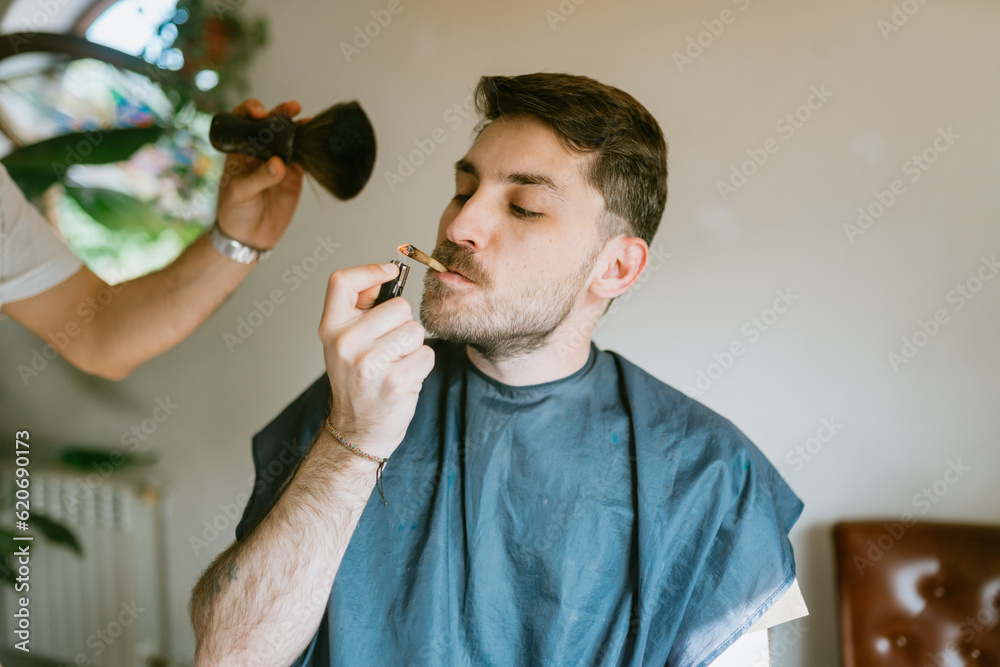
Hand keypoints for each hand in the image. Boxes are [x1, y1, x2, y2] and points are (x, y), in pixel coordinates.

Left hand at [215, 98, 305, 249]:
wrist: (249, 238)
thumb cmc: (234, 212)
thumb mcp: (240, 193)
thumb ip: (259, 178)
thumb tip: (279, 163)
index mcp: (239, 150)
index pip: (242, 121)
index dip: (250, 111)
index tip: (260, 112)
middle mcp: (259, 152)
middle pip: (270, 124)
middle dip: (281, 112)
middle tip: (292, 109)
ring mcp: (277, 162)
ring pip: (289, 138)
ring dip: (298, 128)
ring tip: (307, 123)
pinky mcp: (293, 176)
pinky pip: (302, 157)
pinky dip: (309, 149)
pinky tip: (315, 142)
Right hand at [318, 264, 435, 458]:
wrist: (359, 430)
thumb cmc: (358, 381)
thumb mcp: (344, 342)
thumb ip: (360, 309)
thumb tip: (387, 274)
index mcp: (331, 328)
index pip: (342, 281)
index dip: (370, 271)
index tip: (390, 272)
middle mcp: (345, 343)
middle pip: (398, 306)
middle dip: (403, 323)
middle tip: (389, 347)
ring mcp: (370, 363)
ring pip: (416, 330)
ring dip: (414, 346)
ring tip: (396, 363)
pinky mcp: (395, 380)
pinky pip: (426, 354)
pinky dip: (422, 365)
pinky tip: (405, 378)